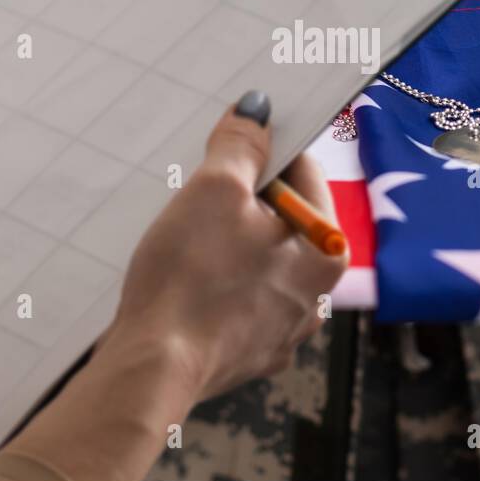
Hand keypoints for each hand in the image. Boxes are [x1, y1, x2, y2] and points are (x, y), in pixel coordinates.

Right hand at [107, 90, 348, 400]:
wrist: (153, 371)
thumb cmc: (192, 279)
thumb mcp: (214, 191)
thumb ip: (241, 144)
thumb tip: (258, 109)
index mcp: (327, 252)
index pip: (304, 174)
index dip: (266, 147)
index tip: (233, 138)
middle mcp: (316, 296)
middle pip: (282, 219)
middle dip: (243, 197)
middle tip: (200, 188)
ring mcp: (282, 329)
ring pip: (258, 260)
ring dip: (227, 239)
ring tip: (186, 235)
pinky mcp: (246, 352)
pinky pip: (236, 298)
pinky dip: (214, 281)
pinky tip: (183, 277)